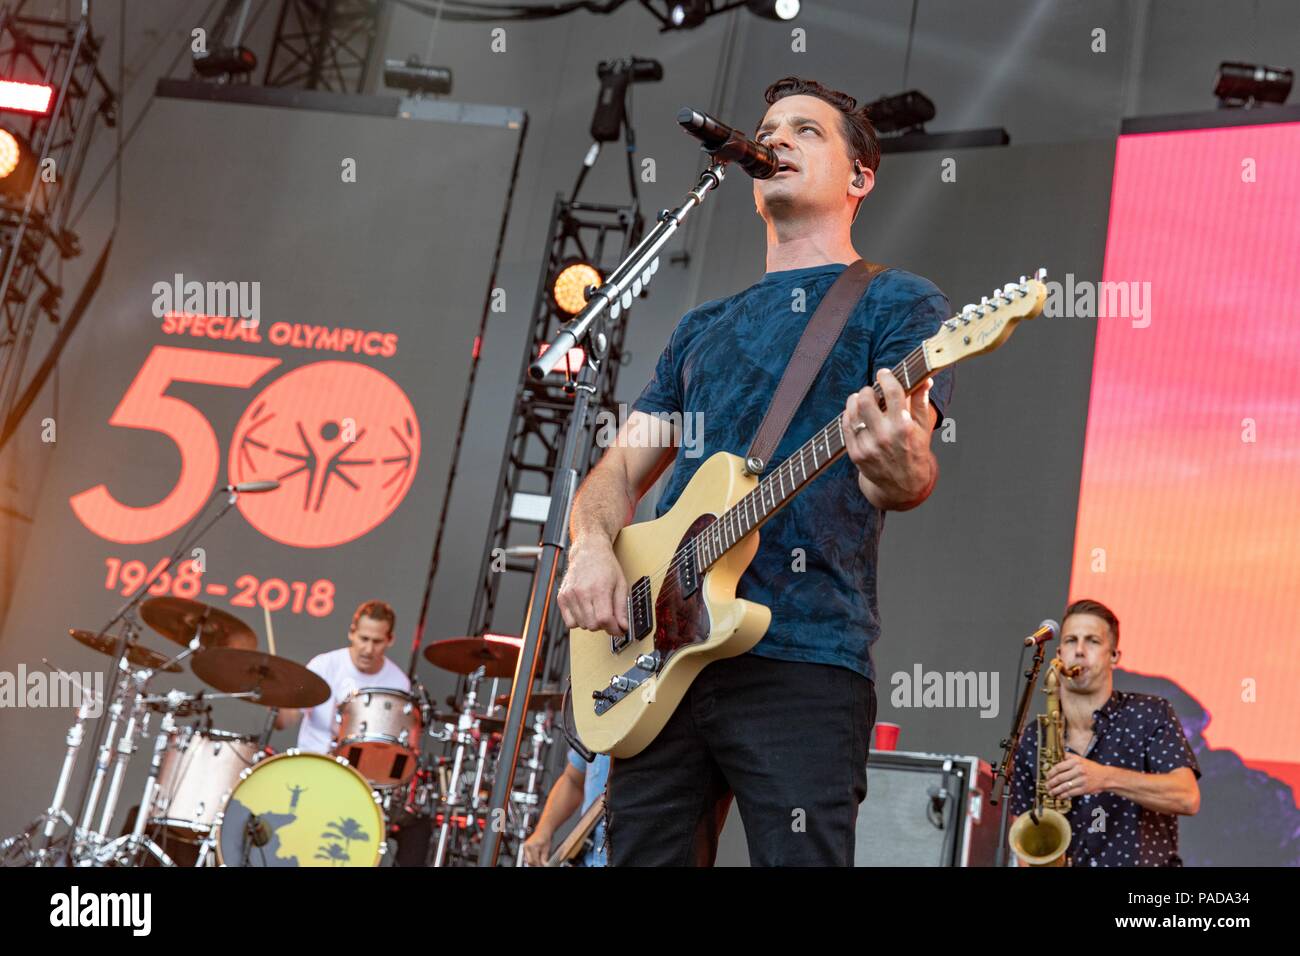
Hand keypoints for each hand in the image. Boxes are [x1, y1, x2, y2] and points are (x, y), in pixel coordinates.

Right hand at [522, 827, 553, 866]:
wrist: (543, 830)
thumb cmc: (545, 837)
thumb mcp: (546, 848)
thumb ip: (544, 857)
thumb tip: (545, 865)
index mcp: (532, 846)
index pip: (534, 860)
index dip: (539, 865)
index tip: (543, 866)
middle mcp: (527, 846)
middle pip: (530, 861)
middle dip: (535, 864)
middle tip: (541, 865)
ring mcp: (525, 847)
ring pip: (527, 859)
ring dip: (533, 862)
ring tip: (539, 863)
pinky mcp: (525, 847)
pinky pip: (527, 856)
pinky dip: (531, 858)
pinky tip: (536, 859)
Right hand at [558, 537, 628, 634]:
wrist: (589, 550)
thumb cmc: (605, 565)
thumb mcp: (620, 584)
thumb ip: (622, 608)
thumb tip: (623, 627)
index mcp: (599, 589)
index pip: (604, 620)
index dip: (614, 629)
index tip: (619, 629)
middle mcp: (582, 593)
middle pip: (593, 625)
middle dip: (603, 625)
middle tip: (608, 616)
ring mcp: (570, 595)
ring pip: (581, 626)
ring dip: (591, 622)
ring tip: (596, 609)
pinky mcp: (562, 598)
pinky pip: (570, 622)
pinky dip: (579, 620)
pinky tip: (585, 610)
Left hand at [843, 368, 934, 507]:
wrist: (904, 486)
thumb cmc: (915, 452)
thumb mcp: (923, 428)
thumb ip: (921, 402)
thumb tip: (926, 379)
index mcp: (904, 427)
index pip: (892, 392)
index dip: (886, 378)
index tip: (883, 373)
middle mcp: (885, 436)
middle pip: (866, 399)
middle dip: (868, 389)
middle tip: (871, 389)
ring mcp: (869, 446)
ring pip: (853, 412)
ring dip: (855, 400)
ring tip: (861, 398)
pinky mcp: (856, 454)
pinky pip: (846, 427)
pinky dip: (849, 415)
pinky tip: (855, 412)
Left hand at [1045, 753, 1108, 799]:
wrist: (1106, 776)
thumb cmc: (1091, 767)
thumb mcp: (1080, 759)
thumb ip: (1068, 758)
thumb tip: (1054, 758)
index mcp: (1075, 761)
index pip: (1058, 767)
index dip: (1050, 773)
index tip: (1046, 776)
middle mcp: (1078, 770)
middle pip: (1060, 778)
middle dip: (1051, 783)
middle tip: (1046, 785)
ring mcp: (1081, 780)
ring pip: (1064, 787)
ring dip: (1055, 790)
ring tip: (1050, 792)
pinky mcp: (1084, 789)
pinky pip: (1070, 793)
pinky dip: (1063, 795)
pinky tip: (1059, 796)